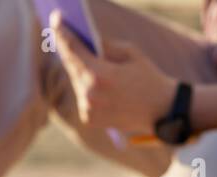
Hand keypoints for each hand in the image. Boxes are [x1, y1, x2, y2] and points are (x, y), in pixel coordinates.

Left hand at [51, 13, 176, 133]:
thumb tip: (84, 38)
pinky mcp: (89, 118)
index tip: (55, 19)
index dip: (62, 32)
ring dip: (76, 67)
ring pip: (75, 80)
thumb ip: (103, 45)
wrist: (161, 111)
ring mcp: (88, 108)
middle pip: (70, 65)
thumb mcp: (129, 53)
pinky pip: (81, 95)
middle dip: (66, 47)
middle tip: (59, 31)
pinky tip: (86, 74)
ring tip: (70, 49)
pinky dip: (84, 85)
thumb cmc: (148, 78)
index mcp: (99, 75)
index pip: (72, 49)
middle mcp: (89, 94)